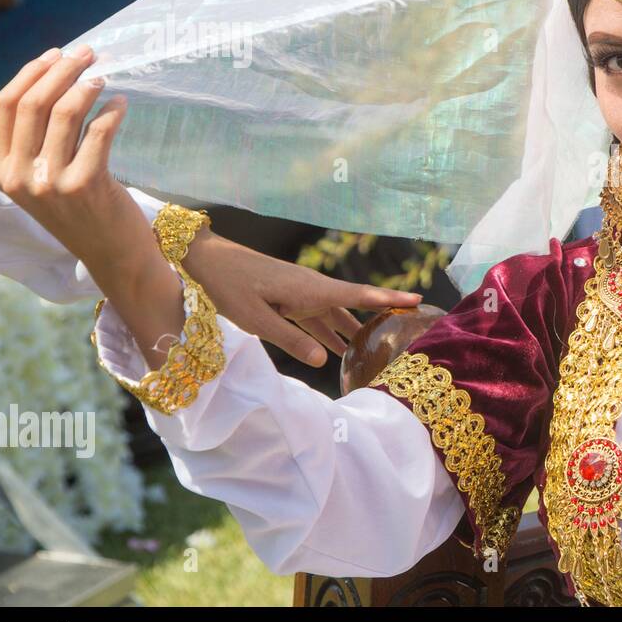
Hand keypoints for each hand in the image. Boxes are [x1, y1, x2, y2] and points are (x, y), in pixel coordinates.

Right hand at [0, 45, 159, 279]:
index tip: (55, 54)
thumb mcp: (42, 175)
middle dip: (62, 69)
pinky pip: (98, 131)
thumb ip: (37, 137)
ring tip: (104, 76)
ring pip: (63, 112)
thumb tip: (55, 76)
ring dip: (86, 84)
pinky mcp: (85, 184)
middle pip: (33, 103)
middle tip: (88, 54)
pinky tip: (122, 103)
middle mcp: (16, 176)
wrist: (113, 254)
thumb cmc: (81, 210)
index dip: (30, 73)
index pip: (3, 106)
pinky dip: (112, 110)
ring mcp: (49, 182)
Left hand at [182, 233, 421, 367]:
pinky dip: (330, 332)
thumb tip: (326, 361)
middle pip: (354, 306)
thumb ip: (290, 340)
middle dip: (380, 317)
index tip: (417, 300)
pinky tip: (337, 349)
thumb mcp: (255, 319)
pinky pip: (317, 318)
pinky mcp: (289, 298)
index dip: (389, 300)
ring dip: (353, 331)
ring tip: (376, 351)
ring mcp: (301, 293)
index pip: (358, 296)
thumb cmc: (227, 285)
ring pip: (336, 315)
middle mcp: (312, 289)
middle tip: (406, 333)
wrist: (204, 260)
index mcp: (310, 289)